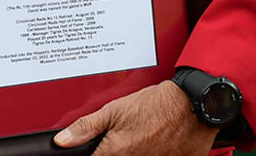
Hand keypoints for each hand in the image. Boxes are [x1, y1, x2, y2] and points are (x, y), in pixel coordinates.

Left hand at [54, 81, 216, 155]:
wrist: (193, 105)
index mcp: (116, 152)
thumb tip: (62, 141)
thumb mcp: (115, 110)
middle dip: (117, 151)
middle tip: (129, 137)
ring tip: (144, 137)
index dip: (94, 154)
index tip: (97, 149)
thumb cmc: (156, 104)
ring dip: (136, 152)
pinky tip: (157, 143)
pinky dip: (154, 153)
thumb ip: (86, 127)